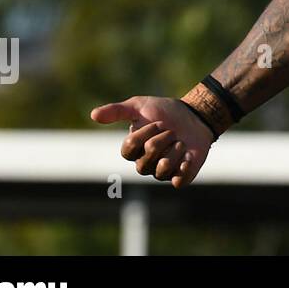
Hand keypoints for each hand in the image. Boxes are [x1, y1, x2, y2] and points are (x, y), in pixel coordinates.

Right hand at [90, 96, 213, 188]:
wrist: (195, 115)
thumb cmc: (165, 112)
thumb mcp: (140, 106)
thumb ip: (117, 111)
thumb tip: (93, 115)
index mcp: (133, 150)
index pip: (129, 149)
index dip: (145, 134)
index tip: (158, 122)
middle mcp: (145, 164)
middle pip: (144, 162)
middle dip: (161, 141)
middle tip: (171, 131)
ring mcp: (163, 172)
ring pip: (161, 170)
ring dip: (174, 151)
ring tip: (181, 142)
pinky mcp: (182, 176)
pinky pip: (178, 181)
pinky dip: (183, 169)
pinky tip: (188, 156)